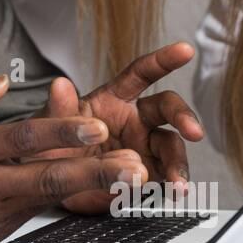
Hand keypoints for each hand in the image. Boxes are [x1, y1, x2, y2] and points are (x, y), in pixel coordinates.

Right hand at [0, 75, 152, 242]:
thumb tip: (0, 81)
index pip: (19, 140)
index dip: (59, 132)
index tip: (94, 125)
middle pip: (47, 179)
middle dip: (94, 171)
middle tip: (132, 165)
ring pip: (48, 198)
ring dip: (91, 188)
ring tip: (130, 179)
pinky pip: (34, 211)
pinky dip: (65, 200)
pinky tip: (98, 191)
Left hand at [45, 42, 204, 214]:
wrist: (49, 181)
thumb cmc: (51, 143)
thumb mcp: (49, 124)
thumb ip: (58, 108)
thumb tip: (59, 84)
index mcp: (113, 98)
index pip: (141, 73)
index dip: (163, 60)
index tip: (185, 50)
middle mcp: (135, 119)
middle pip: (167, 109)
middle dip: (184, 117)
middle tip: (193, 132)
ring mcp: (144, 147)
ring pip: (172, 146)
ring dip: (179, 162)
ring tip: (178, 182)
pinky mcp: (146, 175)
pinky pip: (166, 177)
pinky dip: (174, 185)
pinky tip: (176, 191)